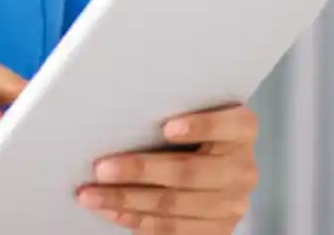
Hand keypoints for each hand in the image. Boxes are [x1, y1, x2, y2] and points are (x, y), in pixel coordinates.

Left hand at [76, 105, 259, 233]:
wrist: (214, 167)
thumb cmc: (189, 131)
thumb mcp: (190, 113)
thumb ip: (168, 110)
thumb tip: (113, 113)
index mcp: (241, 130)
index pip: (230, 125)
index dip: (201, 126)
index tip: (167, 127)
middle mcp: (243, 169)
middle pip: (189, 172)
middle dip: (140, 171)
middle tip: (101, 169)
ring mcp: (233, 204)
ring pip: (174, 205)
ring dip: (127, 201)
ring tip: (91, 196)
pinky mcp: (218, 229)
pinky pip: (172, 229)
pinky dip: (136, 220)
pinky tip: (111, 212)